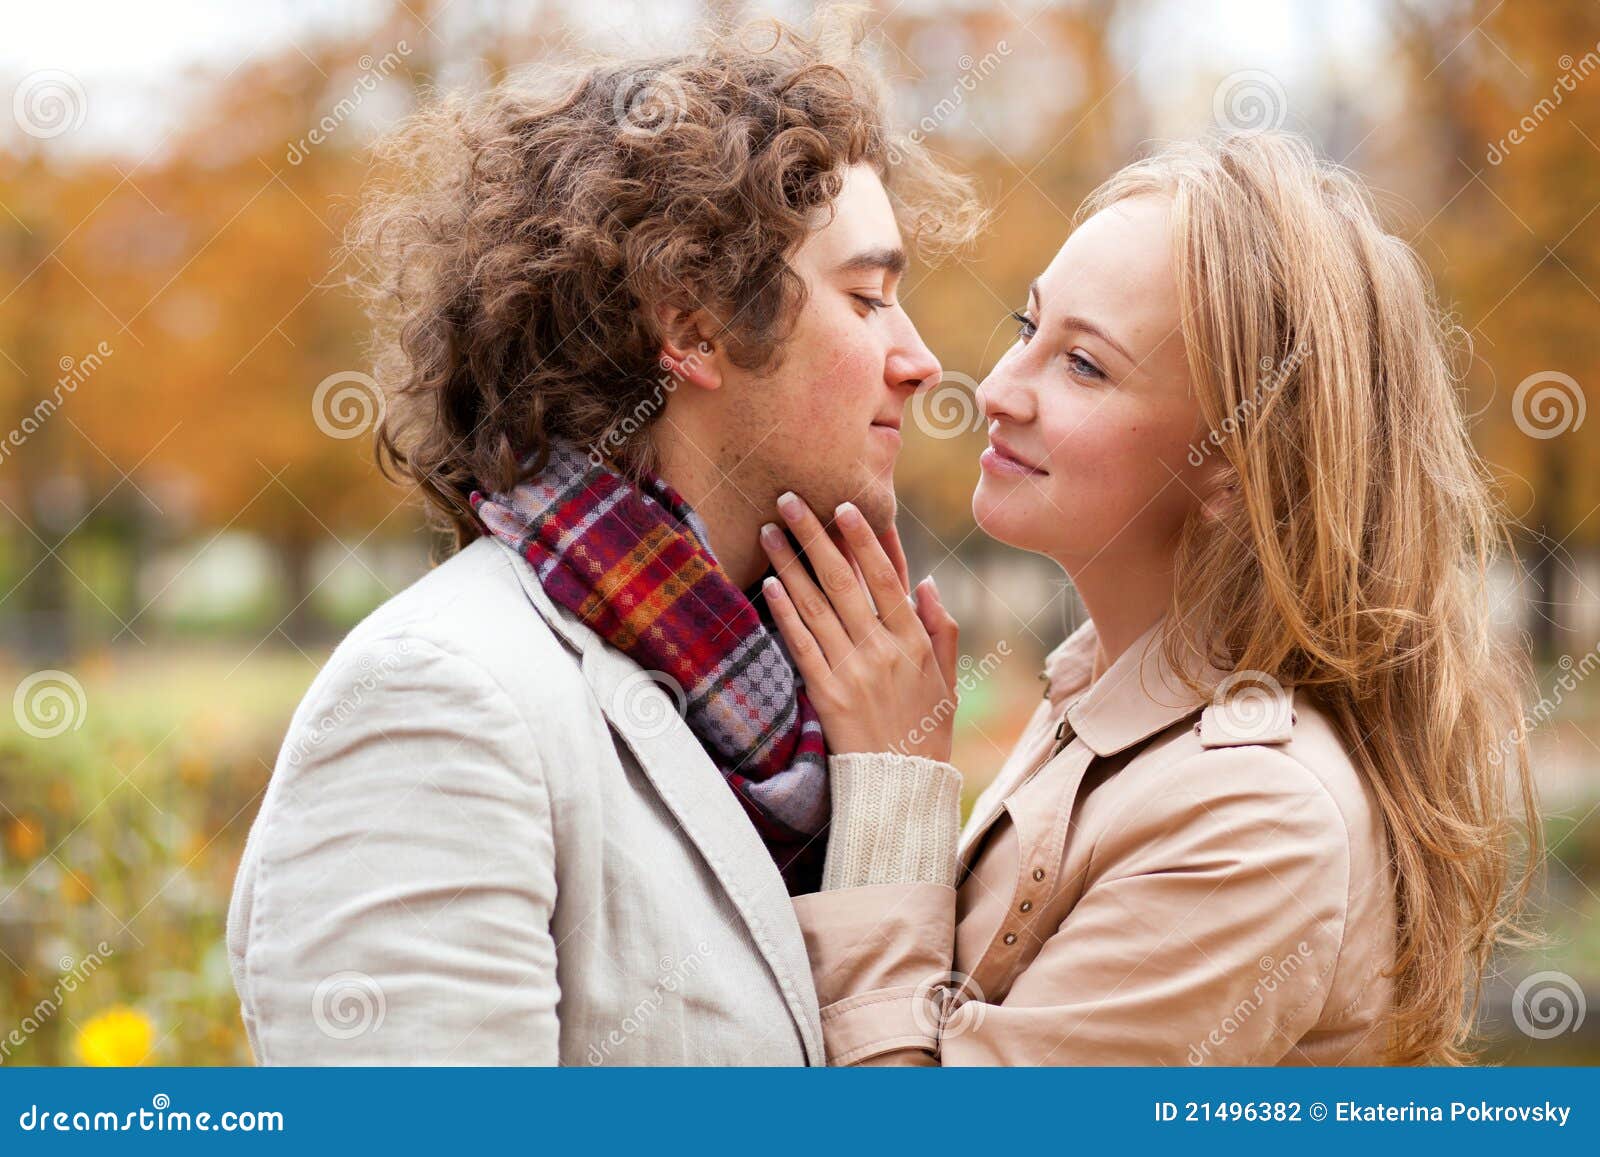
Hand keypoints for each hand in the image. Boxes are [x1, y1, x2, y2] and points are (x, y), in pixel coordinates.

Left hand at [759, 492, 959, 761]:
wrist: (902, 786)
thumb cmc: (928, 730)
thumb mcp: (947, 677)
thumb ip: (940, 627)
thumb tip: (926, 580)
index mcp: (914, 641)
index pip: (886, 577)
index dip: (865, 539)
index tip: (844, 505)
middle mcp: (883, 649)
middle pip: (844, 580)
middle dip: (815, 535)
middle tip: (790, 499)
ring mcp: (852, 670)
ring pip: (816, 605)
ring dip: (789, 563)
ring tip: (769, 530)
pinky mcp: (826, 693)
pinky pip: (801, 644)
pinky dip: (784, 612)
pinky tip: (769, 584)